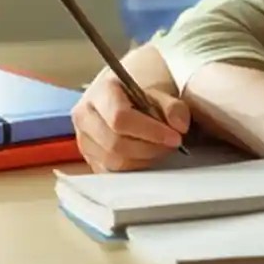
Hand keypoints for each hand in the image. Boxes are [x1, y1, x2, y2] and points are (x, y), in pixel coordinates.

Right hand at [71, 69, 188, 172]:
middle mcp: (84, 115)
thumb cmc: (138, 94)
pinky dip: (134, 167)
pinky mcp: (88, 158)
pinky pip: (111, 172)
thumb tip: (179, 125)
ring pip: (114, 161)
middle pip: (115, 143)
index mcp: (100, 92)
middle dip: (150, 148)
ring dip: (143, 160)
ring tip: (159, 148)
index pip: (119, 118)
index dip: (150, 131)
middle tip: (171, 144)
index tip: (174, 137)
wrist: (122, 96)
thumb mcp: (158, 90)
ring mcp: (83, 139)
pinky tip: (146, 155)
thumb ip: (172, 106)